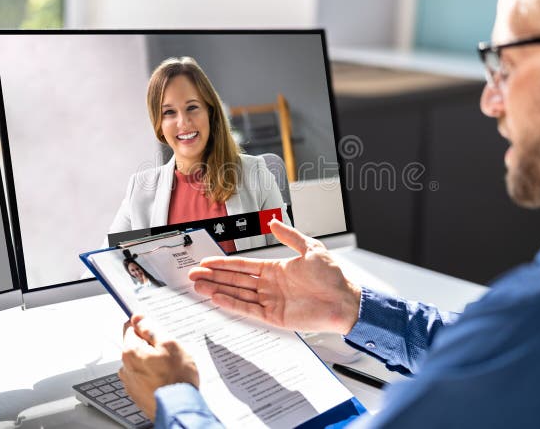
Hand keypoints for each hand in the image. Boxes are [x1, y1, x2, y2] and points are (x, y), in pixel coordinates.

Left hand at [118, 315, 198, 419]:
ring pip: (140, 362)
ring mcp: (130, 382)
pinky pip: (143, 377)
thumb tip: (138, 318)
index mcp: (130, 352)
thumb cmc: (177, 378)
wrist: (179, 408)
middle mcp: (125, 367)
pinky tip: (166, 379)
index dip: (144, 326)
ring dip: (151, 361)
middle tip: (168, 351)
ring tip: (169, 368)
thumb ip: (151, 329)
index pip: (130, 328)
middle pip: (135, 346)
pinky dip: (153, 375)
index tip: (155, 330)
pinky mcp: (137, 394)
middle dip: (150, 345)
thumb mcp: (169, 344)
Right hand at [188, 219, 360, 334]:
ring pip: (237, 294)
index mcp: (276, 269)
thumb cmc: (333, 277)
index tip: (207, 261)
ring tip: (198, 285)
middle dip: (214, 276)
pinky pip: (248, 309)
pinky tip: (217, 297)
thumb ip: (290, 236)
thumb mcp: (311, 249)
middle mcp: (270, 285)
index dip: (224, 263)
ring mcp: (270, 301)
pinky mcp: (274, 316)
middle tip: (194, 274)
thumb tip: (274, 222)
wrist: (345, 301)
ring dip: (217, 289)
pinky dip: (232, 303)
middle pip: (235, 280)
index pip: (243, 266)